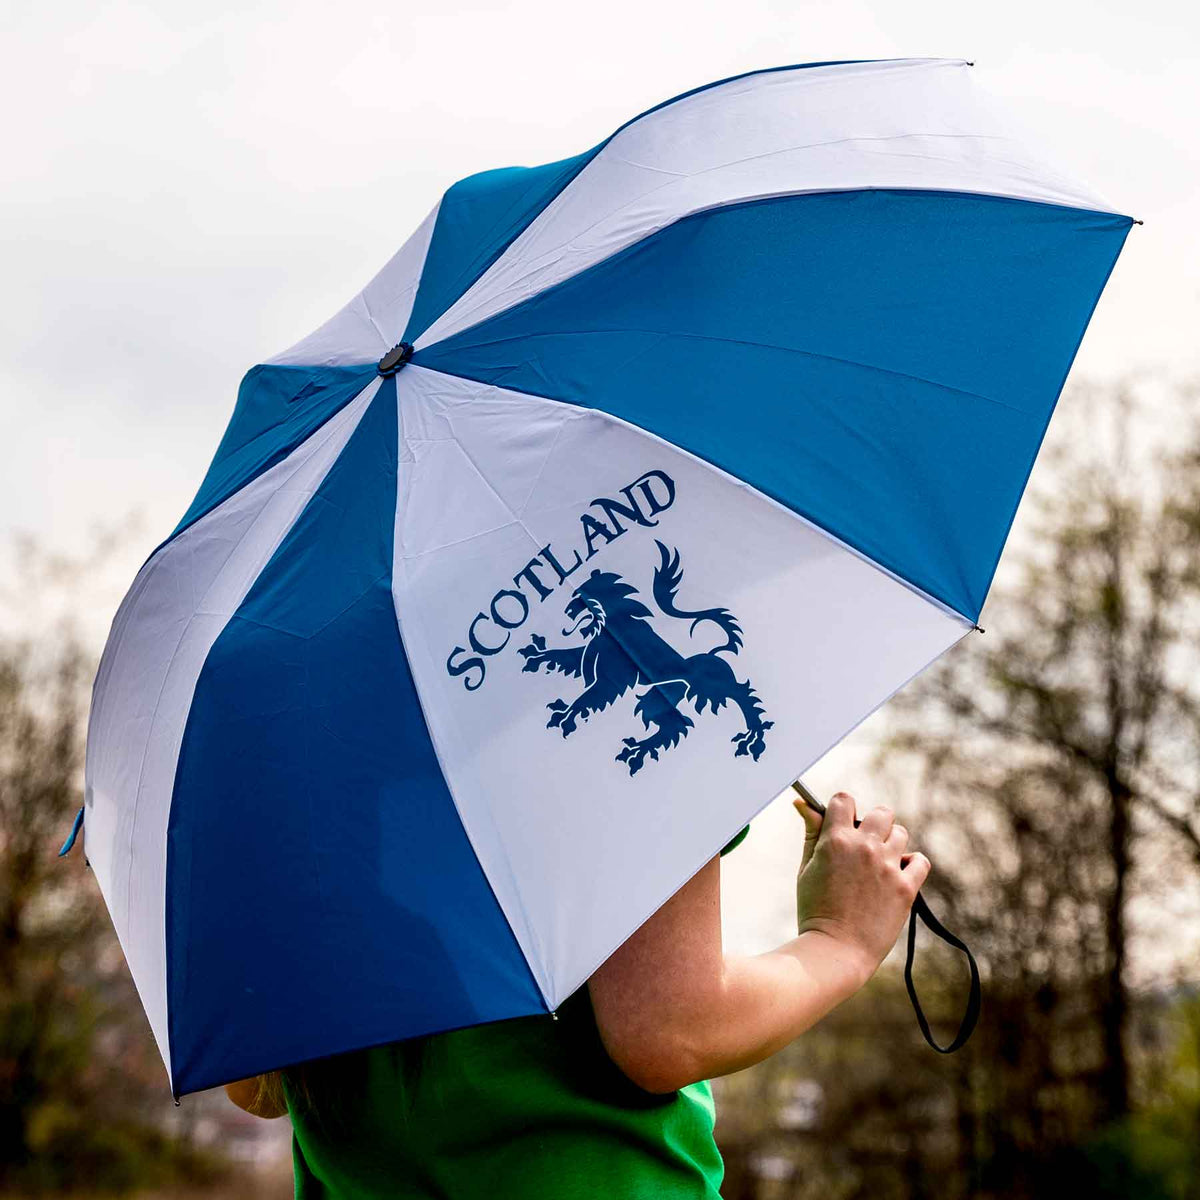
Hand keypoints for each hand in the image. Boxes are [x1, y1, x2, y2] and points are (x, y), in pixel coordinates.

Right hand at [792, 790, 930, 980]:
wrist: (835, 951)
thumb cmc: (814, 910)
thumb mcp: (806, 867)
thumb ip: (811, 832)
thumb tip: (802, 803)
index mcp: (835, 840)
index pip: (844, 800)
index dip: (842, 808)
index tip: (842, 822)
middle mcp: (864, 847)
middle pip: (881, 812)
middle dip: (873, 823)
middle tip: (864, 845)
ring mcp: (887, 866)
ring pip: (901, 833)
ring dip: (891, 844)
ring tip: (880, 864)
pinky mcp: (905, 887)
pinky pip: (920, 861)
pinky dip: (912, 864)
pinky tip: (897, 875)